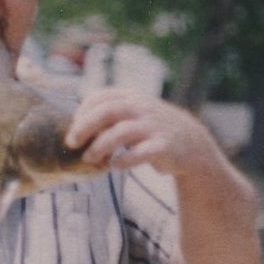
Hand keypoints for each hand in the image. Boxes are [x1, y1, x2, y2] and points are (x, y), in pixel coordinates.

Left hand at [64, 88, 218, 176]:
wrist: (192, 144)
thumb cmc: (150, 130)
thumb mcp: (132, 114)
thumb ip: (108, 115)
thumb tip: (74, 128)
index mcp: (130, 97)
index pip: (99, 97)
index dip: (82, 112)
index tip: (74, 130)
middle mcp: (141, 108)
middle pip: (106, 111)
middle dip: (84, 127)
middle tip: (71, 143)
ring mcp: (153, 126)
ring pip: (120, 132)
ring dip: (100, 147)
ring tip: (90, 159)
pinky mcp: (164, 146)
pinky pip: (140, 153)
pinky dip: (124, 161)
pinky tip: (116, 166)